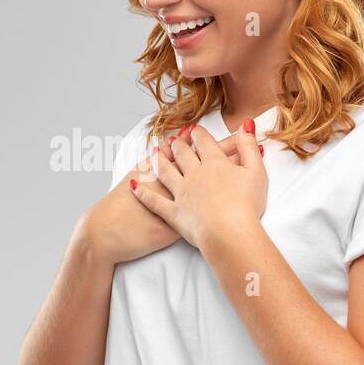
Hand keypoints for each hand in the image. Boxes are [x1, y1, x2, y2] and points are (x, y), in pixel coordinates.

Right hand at [82, 127, 254, 264]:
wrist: (107, 232)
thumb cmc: (120, 205)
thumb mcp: (134, 176)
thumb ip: (152, 161)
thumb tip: (165, 148)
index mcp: (168, 169)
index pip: (197, 151)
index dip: (219, 143)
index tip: (242, 132)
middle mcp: (177, 186)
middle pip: (209, 168)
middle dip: (232, 156)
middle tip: (256, 143)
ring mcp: (179, 206)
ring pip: (211, 191)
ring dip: (232, 181)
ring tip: (255, 172)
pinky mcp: (180, 226)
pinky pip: (207, 215)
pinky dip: (224, 210)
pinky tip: (241, 209)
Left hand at [130, 122, 266, 253]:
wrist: (229, 234)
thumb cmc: (247, 205)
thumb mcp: (256, 172)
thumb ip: (249, 148)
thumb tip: (246, 125)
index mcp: (214, 163)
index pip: (204, 143)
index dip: (199, 135)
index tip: (194, 130)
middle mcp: (194, 174)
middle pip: (182, 154)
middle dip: (178, 145)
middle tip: (174, 139)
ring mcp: (180, 193)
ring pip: (165, 172)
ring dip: (159, 161)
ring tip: (154, 153)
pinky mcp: (173, 213)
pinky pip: (154, 201)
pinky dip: (143, 193)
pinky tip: (135, 187)